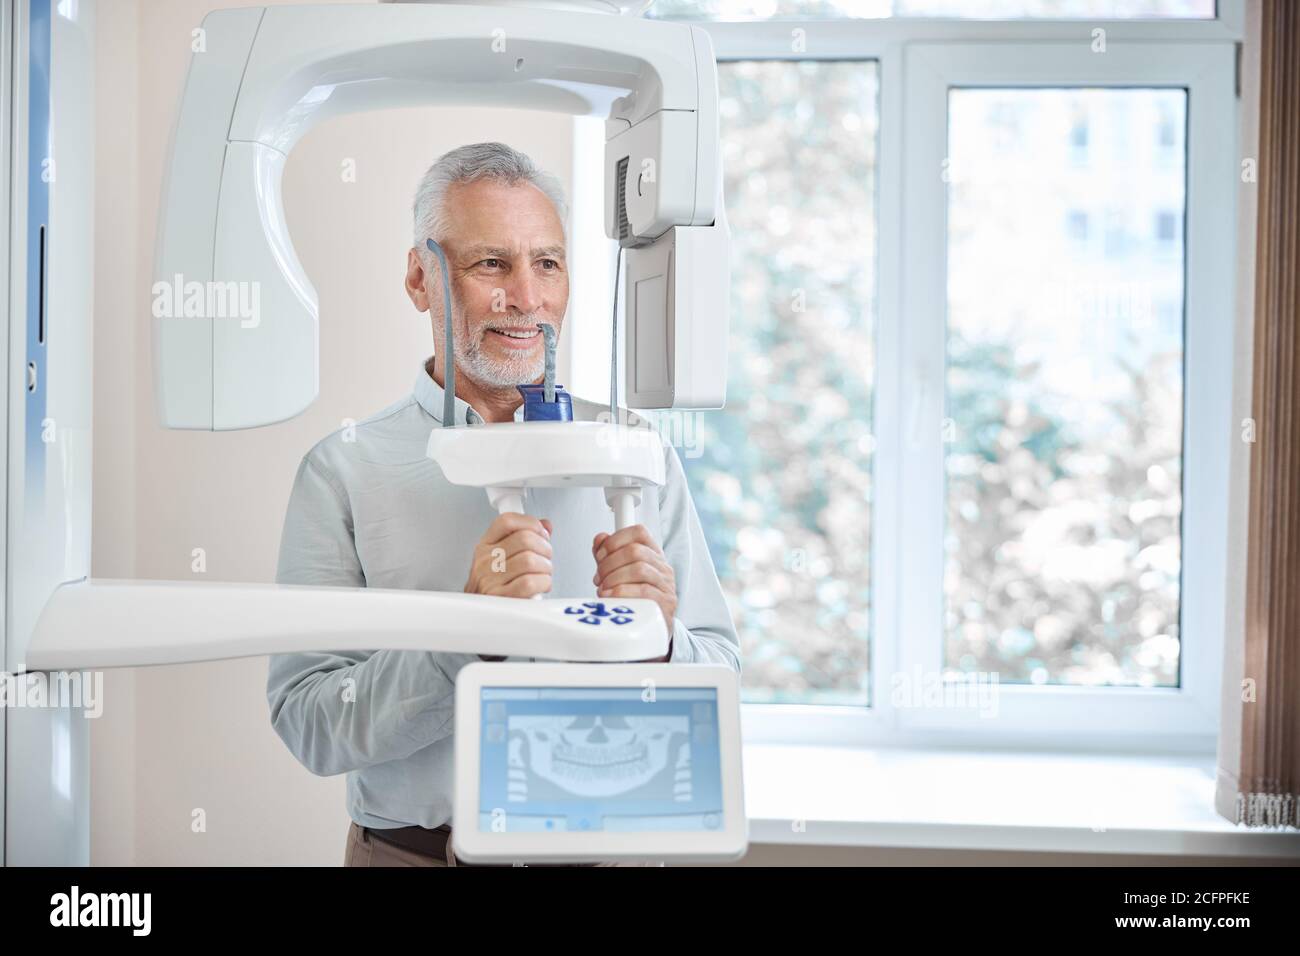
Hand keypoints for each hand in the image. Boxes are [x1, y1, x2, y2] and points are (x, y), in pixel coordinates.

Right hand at [468, 514, 553, 661]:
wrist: (479, 619)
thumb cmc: (494, 589)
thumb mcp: (503, 559)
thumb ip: (524, 539)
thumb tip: (546, 526)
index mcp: (484, 546)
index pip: (507, 521)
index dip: (531, 523)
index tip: (542, 533)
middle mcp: (484, 561)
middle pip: (525, 539)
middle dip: (545, 548)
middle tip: (546, 558)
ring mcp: (490, 580)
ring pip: (530, 560)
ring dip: (546, 568)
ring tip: (543, 574)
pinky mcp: (500, 598)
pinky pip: (530, 583)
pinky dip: (543, 583)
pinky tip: (541, 586)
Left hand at [592, 525, 676, 661]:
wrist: (651, 631)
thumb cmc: (635, 602)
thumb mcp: (620, 574)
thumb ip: (609, 556)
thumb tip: (600, 539)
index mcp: (653, 556)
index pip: (639, 532)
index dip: (615, 539)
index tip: (600, 555)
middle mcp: (662, 568)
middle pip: (635, 551)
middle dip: (609, 564)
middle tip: (599, 578)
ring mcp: (666, 586)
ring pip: (638, 568)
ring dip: (613, 579)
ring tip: (604, 590)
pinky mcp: (665, 604)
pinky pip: (643, 591)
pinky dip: (621, 593)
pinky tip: (610, 598)